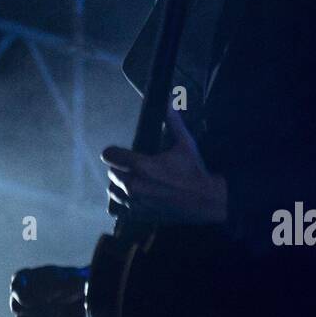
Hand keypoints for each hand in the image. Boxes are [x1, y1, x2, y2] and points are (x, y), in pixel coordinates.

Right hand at [9, 265, 87, 316]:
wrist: (84, 294)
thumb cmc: (75, 280)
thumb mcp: (68, 280)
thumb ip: (56, 286)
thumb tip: (44, 298)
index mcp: (25, 277)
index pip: (15, 287)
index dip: (28, 295)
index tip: (49, 297)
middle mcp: (22, 293)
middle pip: (15, 307)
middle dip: (35, 310)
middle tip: (55, 307)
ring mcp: (28, 309)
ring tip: (58, 312)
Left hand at [103, 107, 228, 223]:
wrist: (206, 201)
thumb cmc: (194, 171)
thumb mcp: (186, 143)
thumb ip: (173, 121)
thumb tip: (170, 101)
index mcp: (142, 165)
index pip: (109, 154)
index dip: (113, 151)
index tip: (120, 152)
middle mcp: (134, 184)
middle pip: (111, 172)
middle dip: (120, 167)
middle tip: (133, 166)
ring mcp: (135, 202)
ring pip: (113, 190)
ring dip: (120, 184)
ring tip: (133, 180)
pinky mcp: (138, 215)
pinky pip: (118, 208)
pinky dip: (123, 202)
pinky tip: (133, 196)